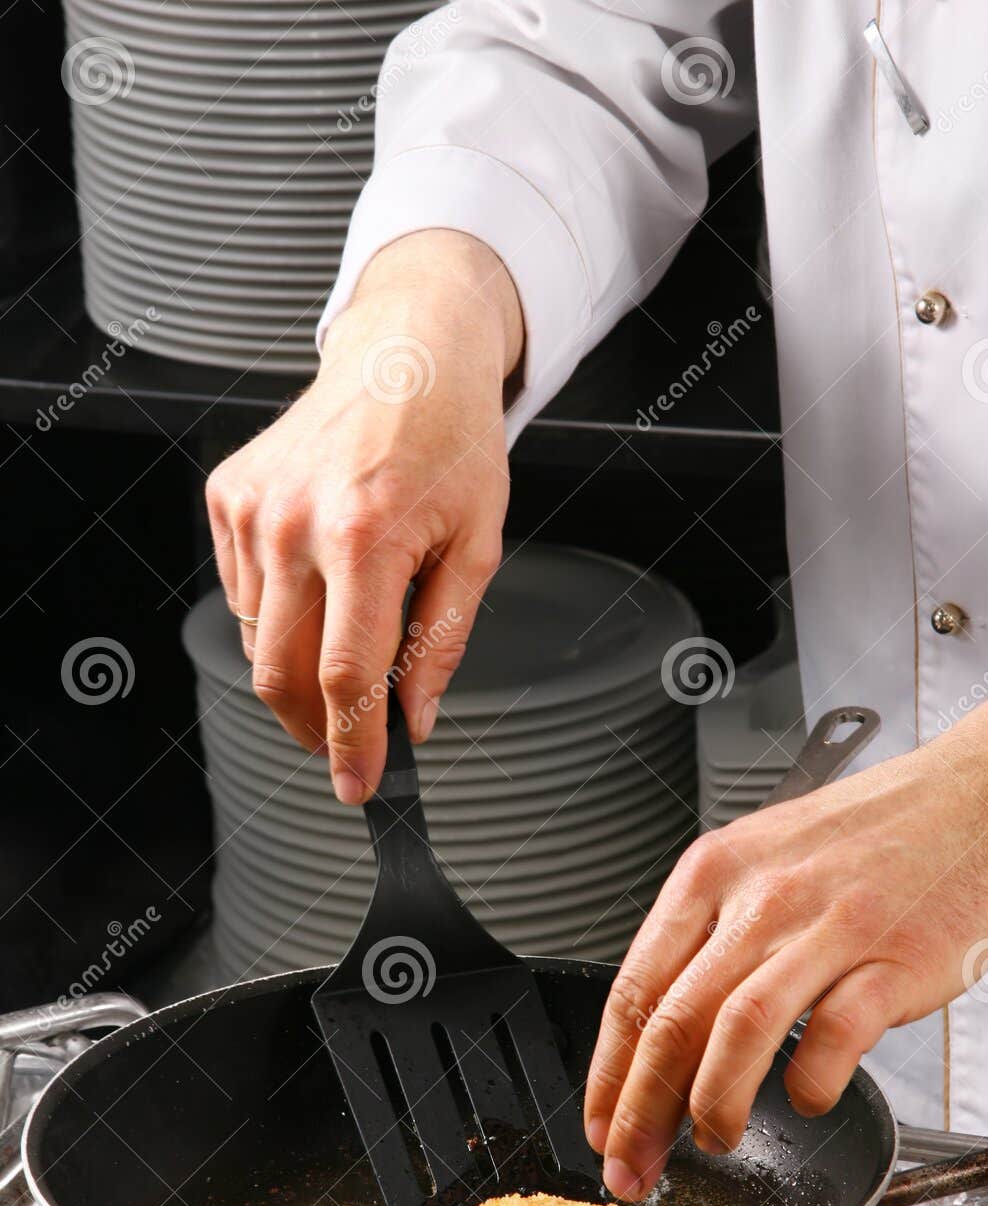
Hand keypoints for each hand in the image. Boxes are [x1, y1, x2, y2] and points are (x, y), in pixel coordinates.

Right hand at [205, 231, 523, 802]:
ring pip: (258, 641)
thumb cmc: (451, 443)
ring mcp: (252, 509)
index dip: (351, 745)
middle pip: (283, 674)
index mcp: (365, 537)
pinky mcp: (228, 496)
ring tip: (349, 640)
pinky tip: (320, 588)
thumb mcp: (478, 545)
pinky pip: (243, 594)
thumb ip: (441, 641)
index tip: (358, 788)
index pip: (345, 676)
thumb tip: (413, 719)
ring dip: (297, 669)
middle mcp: (295, 523)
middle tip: (348, 745)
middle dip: (314, 728)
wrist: (406, 353)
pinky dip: (278, 617)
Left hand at [584, 656, 987, 1199]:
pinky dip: (809, 1085)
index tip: (602, 1126)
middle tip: (635, 1166)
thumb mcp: (766, 857)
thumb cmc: (875, 835)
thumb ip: (713, 932)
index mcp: (715, 871)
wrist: (982, 796)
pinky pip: (833, 1039)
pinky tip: (805, 1098)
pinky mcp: (894, 960)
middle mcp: (762, 897)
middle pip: (673, 1021)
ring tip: (714, 1140)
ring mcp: (827, 928)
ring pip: (737, 1032)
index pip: (635, 988)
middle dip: (642, 1111)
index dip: (609, 1073)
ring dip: (713, 1104)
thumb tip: (663, 1027)